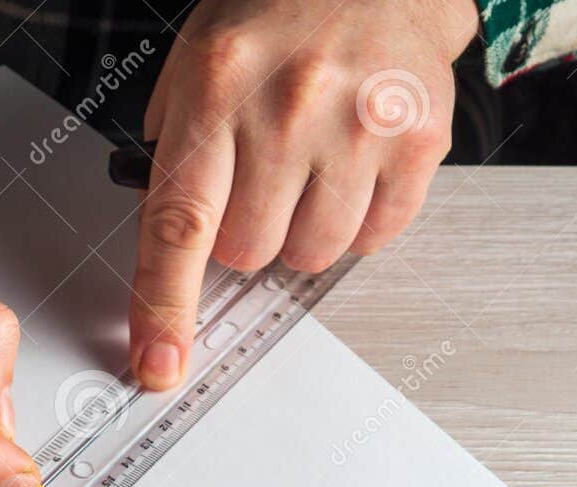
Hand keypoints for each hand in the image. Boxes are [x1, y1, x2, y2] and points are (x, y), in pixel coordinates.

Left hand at [130, 0, 476, 388]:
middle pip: (246, 253)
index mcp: (219, 89)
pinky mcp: (419, 142)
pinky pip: (373, 238)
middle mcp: (292, 108)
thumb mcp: (194, 68)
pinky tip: (349, 168)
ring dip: (299, 232)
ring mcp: (361, 127)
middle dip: (241, 234)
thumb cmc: (275, 18)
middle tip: (257, 178)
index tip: (157, 363)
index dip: (165, 306)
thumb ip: (175, 158)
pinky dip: (355, 221)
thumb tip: (164, 257)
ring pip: (309, 256)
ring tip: (307, 168)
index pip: (179, 225)